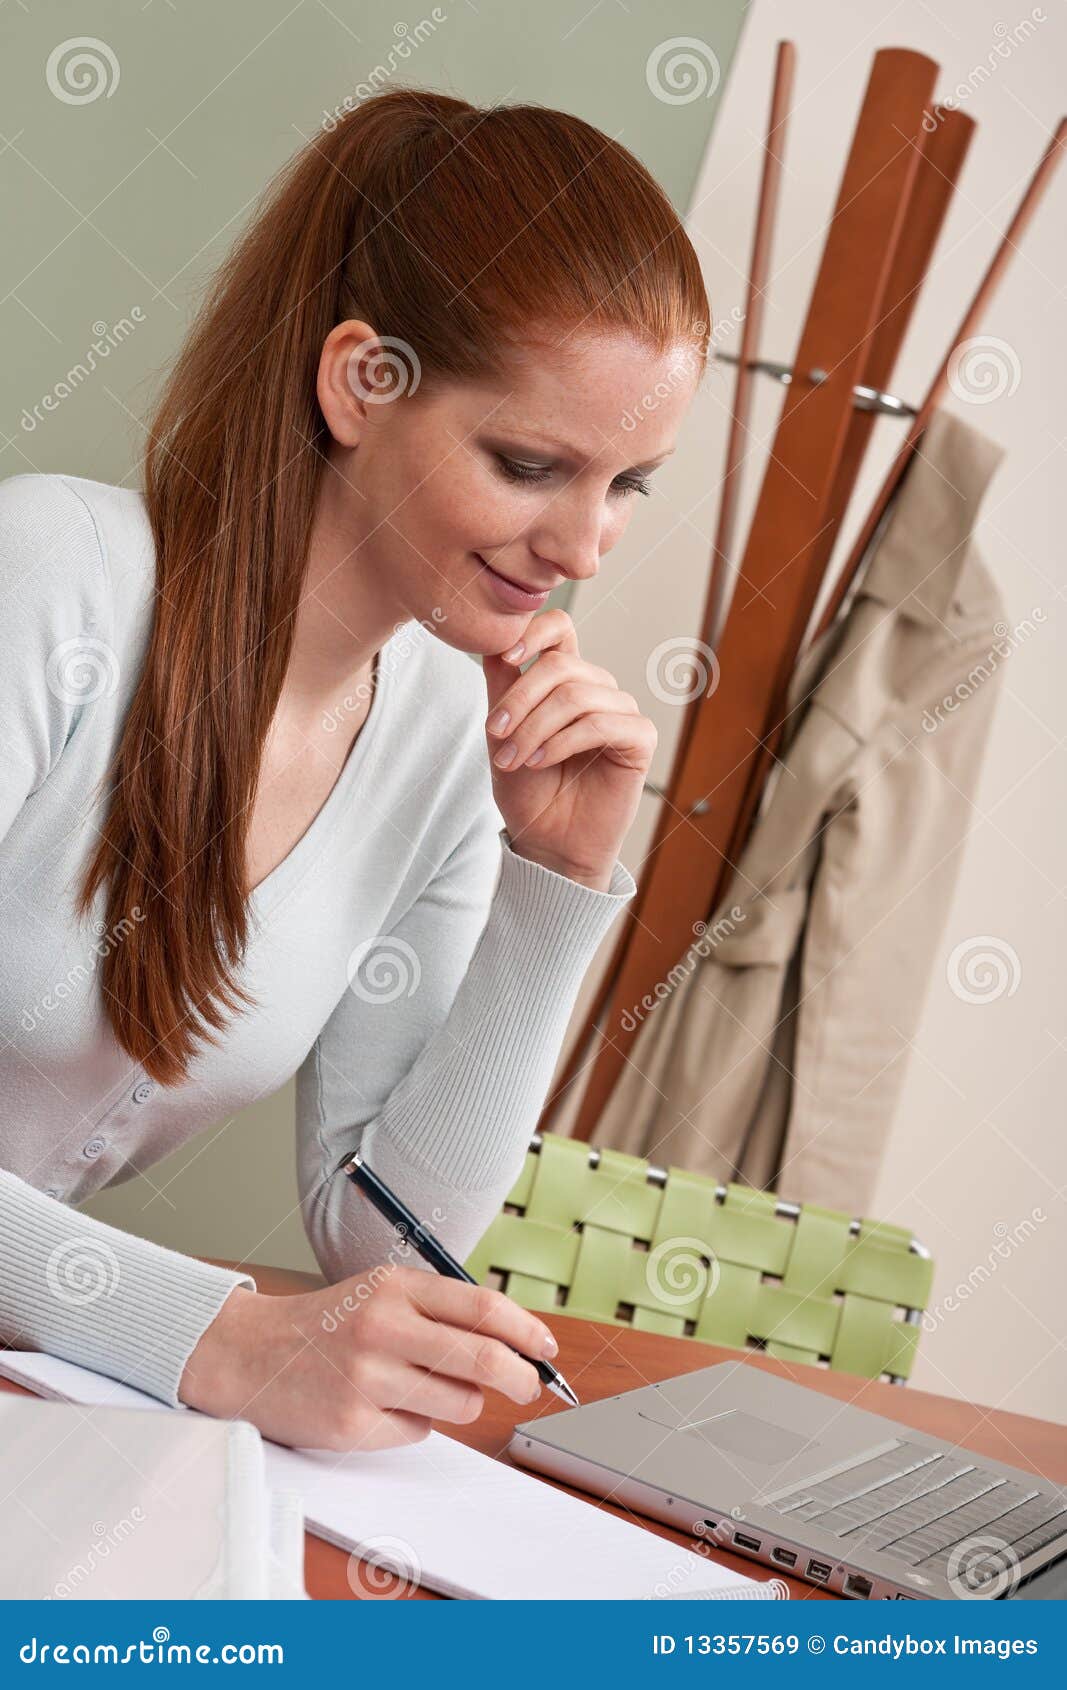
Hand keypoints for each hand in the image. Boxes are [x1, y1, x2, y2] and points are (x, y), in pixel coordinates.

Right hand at [178, 1267, 557, 1451]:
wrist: (250, 1354)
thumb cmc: (328, 1324)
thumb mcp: (381, 1293)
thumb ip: (439, 1310)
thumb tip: (513, 1342)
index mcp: (394, 1287)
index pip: (481, 1308)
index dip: (526, 1330)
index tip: (547, 1347)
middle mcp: (382, 1328)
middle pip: (482, 1359)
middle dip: (521, 1377)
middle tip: (530, 1385)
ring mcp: (366, 1379)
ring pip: (459, 1403)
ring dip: (462, 1402)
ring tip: (429, 1389)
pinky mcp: (351, 1424)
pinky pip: (418, 1432)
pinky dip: (415, 1423)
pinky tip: (383, 1405)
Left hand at [483, 608, 655, 886]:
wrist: (547, 843)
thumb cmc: (528, 791)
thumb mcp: (502, 734)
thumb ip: (501, 687)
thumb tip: (493, 639)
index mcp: (566, 680)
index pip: (560, 628)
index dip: (534, 633)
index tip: (507, 659)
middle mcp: (597, 689)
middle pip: (561, 664)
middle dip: (520, 699)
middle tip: (496, 734)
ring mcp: (620, 712)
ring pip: (577, 695)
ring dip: (536, 727)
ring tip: (515, 759)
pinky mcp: (638, 739)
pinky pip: (600, 724)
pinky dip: (563, 742)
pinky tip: (542, 761)